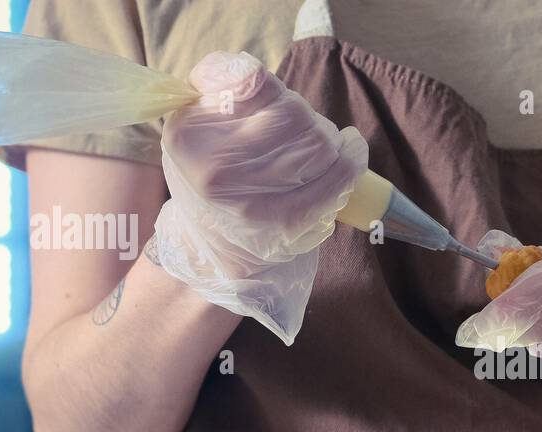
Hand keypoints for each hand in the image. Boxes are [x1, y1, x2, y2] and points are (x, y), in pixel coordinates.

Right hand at [152, 51, 367, 343]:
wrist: (217, 249)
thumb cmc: (213, 175)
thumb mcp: (194, 127)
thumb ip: (217, 89)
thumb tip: (248, 72)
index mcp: (189, 134)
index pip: (251, 83)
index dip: (274, 87)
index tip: (278, 97)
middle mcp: (215, 169)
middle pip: (294, 114)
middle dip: (308, 116)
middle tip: (306, 128)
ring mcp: (252, 202)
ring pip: (319, 143)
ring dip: (330, 138)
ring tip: (324, 145)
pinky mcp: (287, 225)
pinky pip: (337, 180)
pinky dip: (352, 161)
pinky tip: (351, 152)